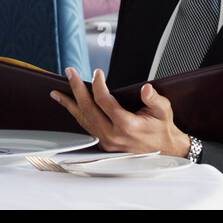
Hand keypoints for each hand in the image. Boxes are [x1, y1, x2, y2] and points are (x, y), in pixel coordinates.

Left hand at [51, 67, 190, 157]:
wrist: (165, 149)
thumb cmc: (162, 128)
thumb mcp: (164, 110)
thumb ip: (154, 99)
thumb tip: (146, 89)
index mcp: (127, 125)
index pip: (104, 101)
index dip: (98, 85)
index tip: (98, 73)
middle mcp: (113, 135)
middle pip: (88, 109)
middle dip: (77, 89)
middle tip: (70, 72)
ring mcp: (107, 141)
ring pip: (84, 120)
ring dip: (69, 104)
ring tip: (57, 92)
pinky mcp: (105, 143)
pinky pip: (87, 127)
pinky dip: (76, 115)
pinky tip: (70, 106)